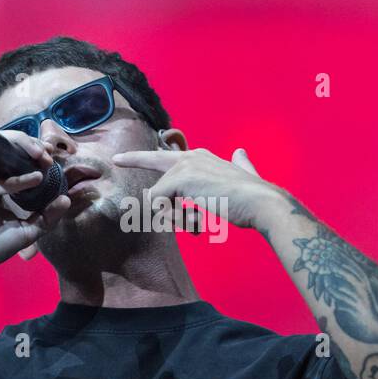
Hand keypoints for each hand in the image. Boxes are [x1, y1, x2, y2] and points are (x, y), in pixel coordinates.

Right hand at [0, 129, 72, 282]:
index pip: (16, 157)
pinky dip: (18, 180)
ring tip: (44, 158)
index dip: (35, 153)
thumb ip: (46, 217)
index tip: (53, 158)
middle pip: (7, 146)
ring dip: (24, 151)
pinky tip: (35, 180)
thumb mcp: (26, 231)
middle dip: (31, 146)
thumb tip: (66, 199)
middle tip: (49, 155)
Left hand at [111, 146, 283, 231]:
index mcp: (202, 157)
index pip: (169, 156)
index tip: (126, 157)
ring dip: (176, 219)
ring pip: (159, 197)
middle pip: (152, 158)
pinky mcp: (179, 178)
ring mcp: (184, 166)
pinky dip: (176, 221)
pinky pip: (160, 206)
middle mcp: (191, 157)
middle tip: (117, 159)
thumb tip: (240, 152)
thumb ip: (241, 163)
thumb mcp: (243, 175)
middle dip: (133, 159)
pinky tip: (197, 224)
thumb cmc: (253, 197)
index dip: (147, 158)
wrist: (260, 202)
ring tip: (198, 225)